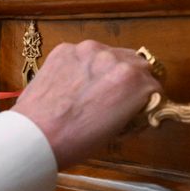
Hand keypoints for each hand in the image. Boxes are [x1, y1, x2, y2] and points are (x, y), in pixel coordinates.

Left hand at [11, 41, 160, 168]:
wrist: (35, 135)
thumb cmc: (76, 140)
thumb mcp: (117, 130)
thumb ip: (133, 108)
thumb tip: (139, 104)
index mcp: (133, 81)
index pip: (154, 85)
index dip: (148, 98)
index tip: (141, 106)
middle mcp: (114, 58)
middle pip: (137, 64)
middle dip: (132, 79)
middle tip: (118, 97)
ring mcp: (87, 50)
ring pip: (110, 54)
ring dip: (108, 68)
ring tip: (93, 89)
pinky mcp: (65, 49)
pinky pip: (83, 54)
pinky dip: (83, 65)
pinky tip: (73, 84)